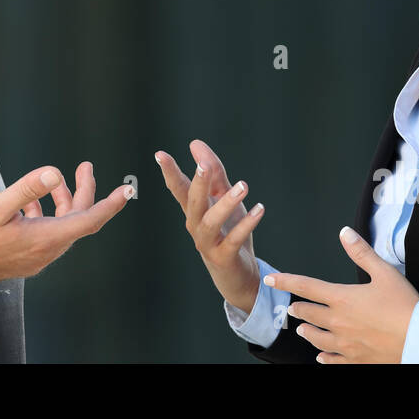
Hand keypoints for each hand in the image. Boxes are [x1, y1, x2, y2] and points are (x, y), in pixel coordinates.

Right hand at [0, 162, 130, 282]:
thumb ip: (26, 188)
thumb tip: (54, 172)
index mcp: (45, 239)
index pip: (89, 220)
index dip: (110, 204)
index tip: (128, 190)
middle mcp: (45, 252)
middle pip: (77, 220)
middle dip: (83, 192)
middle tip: (85, 166)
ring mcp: (34, 258)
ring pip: (61, 226)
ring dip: (63, 202)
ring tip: (57, 180)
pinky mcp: (23, 259)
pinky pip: (45, 234)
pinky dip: (45, 214)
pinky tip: (30, 201)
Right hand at [156, 139, 265, 312]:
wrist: (238, 274)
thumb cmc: (228, 232)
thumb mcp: (222, 198)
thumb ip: (213, 172)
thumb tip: (195, 143)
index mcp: (194, 210)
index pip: (179, 188)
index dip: (170, 171)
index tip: (160, 154)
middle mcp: (196, 225)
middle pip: (192, 203)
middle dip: (198, 184)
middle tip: (204, 165)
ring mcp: (207, 243)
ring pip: (211, 221)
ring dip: (226, 203)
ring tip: (243, 185)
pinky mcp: (223, 257)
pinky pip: (233, 239)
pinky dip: (246, 224)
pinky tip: (259, 209)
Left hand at [264, 225, 418, 362]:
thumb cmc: (405, 304)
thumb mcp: (384, 272)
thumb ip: (361, 252)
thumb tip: (344, 232)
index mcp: (342, 298)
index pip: (305, 286)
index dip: (285, 281)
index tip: (270, 279)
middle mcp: (338, 322)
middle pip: (308, 314)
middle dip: (298, 309)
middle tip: (291, 307)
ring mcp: (346, 343)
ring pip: (316, 339)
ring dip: (307, 332)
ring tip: (301, 329)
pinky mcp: (357, 360)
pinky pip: (333, 360)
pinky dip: (325, 358)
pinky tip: (321, 358)